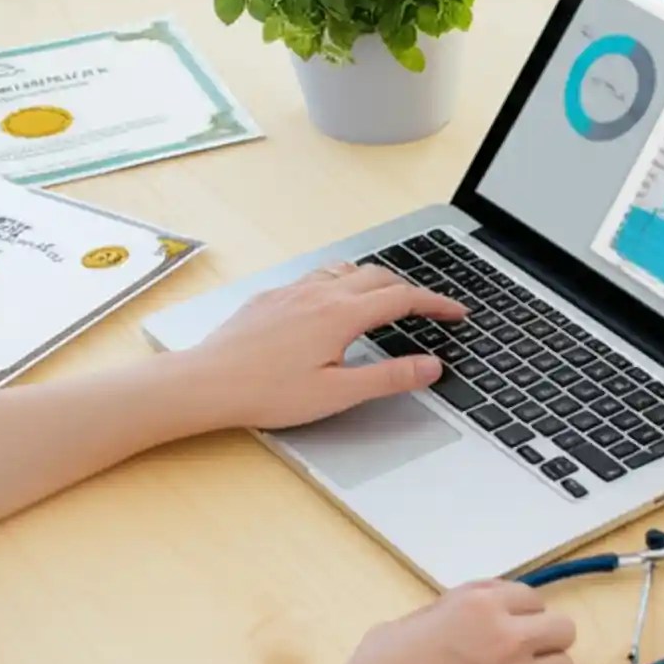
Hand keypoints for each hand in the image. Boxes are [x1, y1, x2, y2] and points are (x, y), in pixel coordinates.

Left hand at [185, 261, 466, 429]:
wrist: (206, 383)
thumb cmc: (267, 392)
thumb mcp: (339, 393)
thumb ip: (390, 377)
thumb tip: (430, 366)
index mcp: (342, 314)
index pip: (404, 298)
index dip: (437, 304)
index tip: (457, 311)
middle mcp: (320, 293)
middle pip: (380, 276)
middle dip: (412, 289)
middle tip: (429, 309)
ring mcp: (293, 290)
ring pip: (348, 270)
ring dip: (376, 280)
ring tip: (388, 300)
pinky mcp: (272, 297)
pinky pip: (318, 276)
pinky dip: (343, 282)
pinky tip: (335, 303)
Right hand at [331, 580, 576, 663]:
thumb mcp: (412, 622)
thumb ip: (453, 609)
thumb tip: (476, 610)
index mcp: (478, 605)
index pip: (533, 597)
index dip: (521, 612)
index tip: (511, 622)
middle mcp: (505, 638)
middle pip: (562, 629)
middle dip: (545, 639)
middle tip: (524, 650)